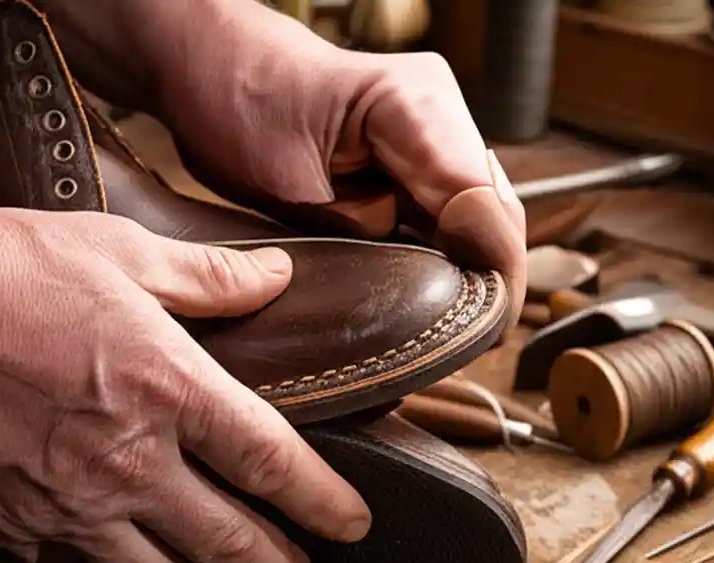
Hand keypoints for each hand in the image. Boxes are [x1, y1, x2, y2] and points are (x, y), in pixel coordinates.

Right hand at [0, 205, 371, 562]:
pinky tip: (117, 557)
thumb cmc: (0, 268)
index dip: (324, 503)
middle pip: (230, 545)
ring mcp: (66, 506)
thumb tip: (275, 277)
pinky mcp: (10, 525)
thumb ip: (210, 277)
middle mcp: (126, 463)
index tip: (352, 523)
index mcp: (166, 390)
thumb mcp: (120, 250)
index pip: (273, 465)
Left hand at [157, 39, 527, 324]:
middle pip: (495, 210)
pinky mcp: (426, 151)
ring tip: (444, 327)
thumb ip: (362, 234)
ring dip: (467, 267)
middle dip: (487, 277)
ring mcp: (439, 128)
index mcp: (415, 104)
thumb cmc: (238, 107)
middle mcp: (441, 109)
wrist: (218, 66)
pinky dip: (443, 252)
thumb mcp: (289, 185)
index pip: (482, 200)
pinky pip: (453, 212)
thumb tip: (422, 292)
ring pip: (482, 215)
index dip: (491, 269)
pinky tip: (422, 289)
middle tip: (464, 345)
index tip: (482, 332)